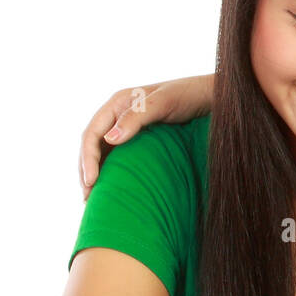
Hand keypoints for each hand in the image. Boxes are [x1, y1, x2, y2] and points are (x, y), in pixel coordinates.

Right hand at [79, 74, 213, 198]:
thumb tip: (110, 139)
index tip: (91, 182)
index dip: (87, 159)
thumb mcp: (163, 103)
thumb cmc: (187, 95)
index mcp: (117, 103)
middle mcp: (118, 116)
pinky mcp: (138, 139)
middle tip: (88, 198)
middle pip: (92, 146)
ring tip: (94, 199)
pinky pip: (118, 157)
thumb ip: (136, 117)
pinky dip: (111, 172)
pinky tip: (112, 188)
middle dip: (87, 171)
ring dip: (96, 174)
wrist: (208, 97)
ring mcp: (127, 128)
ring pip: (103, 154)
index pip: (92, 134)